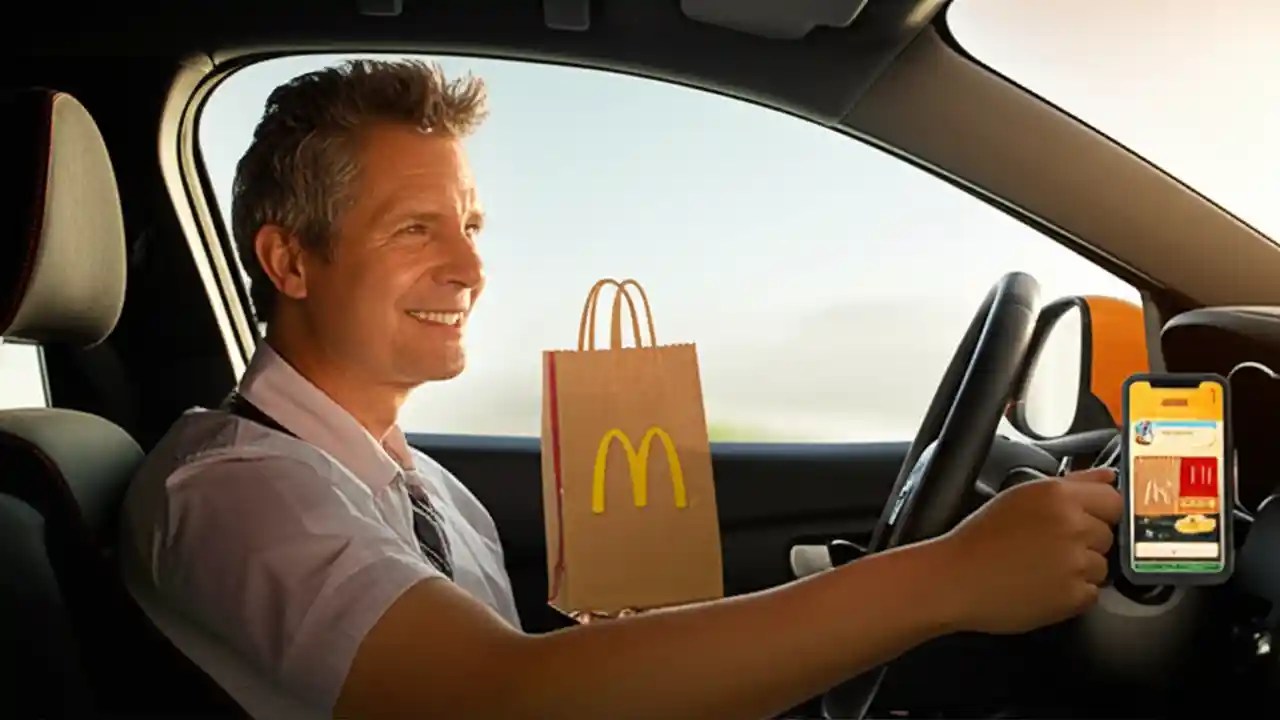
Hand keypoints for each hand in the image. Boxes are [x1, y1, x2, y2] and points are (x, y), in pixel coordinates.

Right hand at [937, 467, 1122, 633]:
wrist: (956, 579)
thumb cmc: (980, 539)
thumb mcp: (1020, 496)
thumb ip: (1072, 482)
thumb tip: (1106, 477)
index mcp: (1058, 496)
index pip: (1113, 500)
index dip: (1099, 512)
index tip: (1083, 521)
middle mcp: (1072, 526)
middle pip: (1108, 535)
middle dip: (1085, 542)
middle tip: (1048, 547)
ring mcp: (1075, 563)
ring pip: (1101, 567)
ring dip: (1079, 570)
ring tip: (1042, 568)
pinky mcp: (1074, 595)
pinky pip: (1091, 594)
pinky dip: (1072, 594)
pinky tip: (1043, 586)